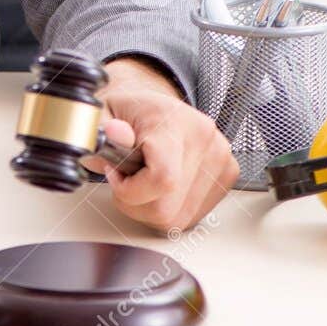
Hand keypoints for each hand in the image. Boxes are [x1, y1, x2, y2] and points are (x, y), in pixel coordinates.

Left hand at [94, 57, 238, 232]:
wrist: (154, 107)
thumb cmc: (126, 112)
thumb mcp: (99, 113)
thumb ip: (98, 127)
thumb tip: (114, 133)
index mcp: (174, 120)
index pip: (163, 178)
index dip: (129, 189)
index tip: (113, 172)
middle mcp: (205, 139)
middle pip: (165, 208)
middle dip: (133, 201)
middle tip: (123, 175)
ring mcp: (221, 159)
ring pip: (176, 218)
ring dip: (148, 208)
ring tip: (141, 179)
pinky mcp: (228, 176)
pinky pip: (188, 216)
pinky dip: (166, 209)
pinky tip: (158, 186)